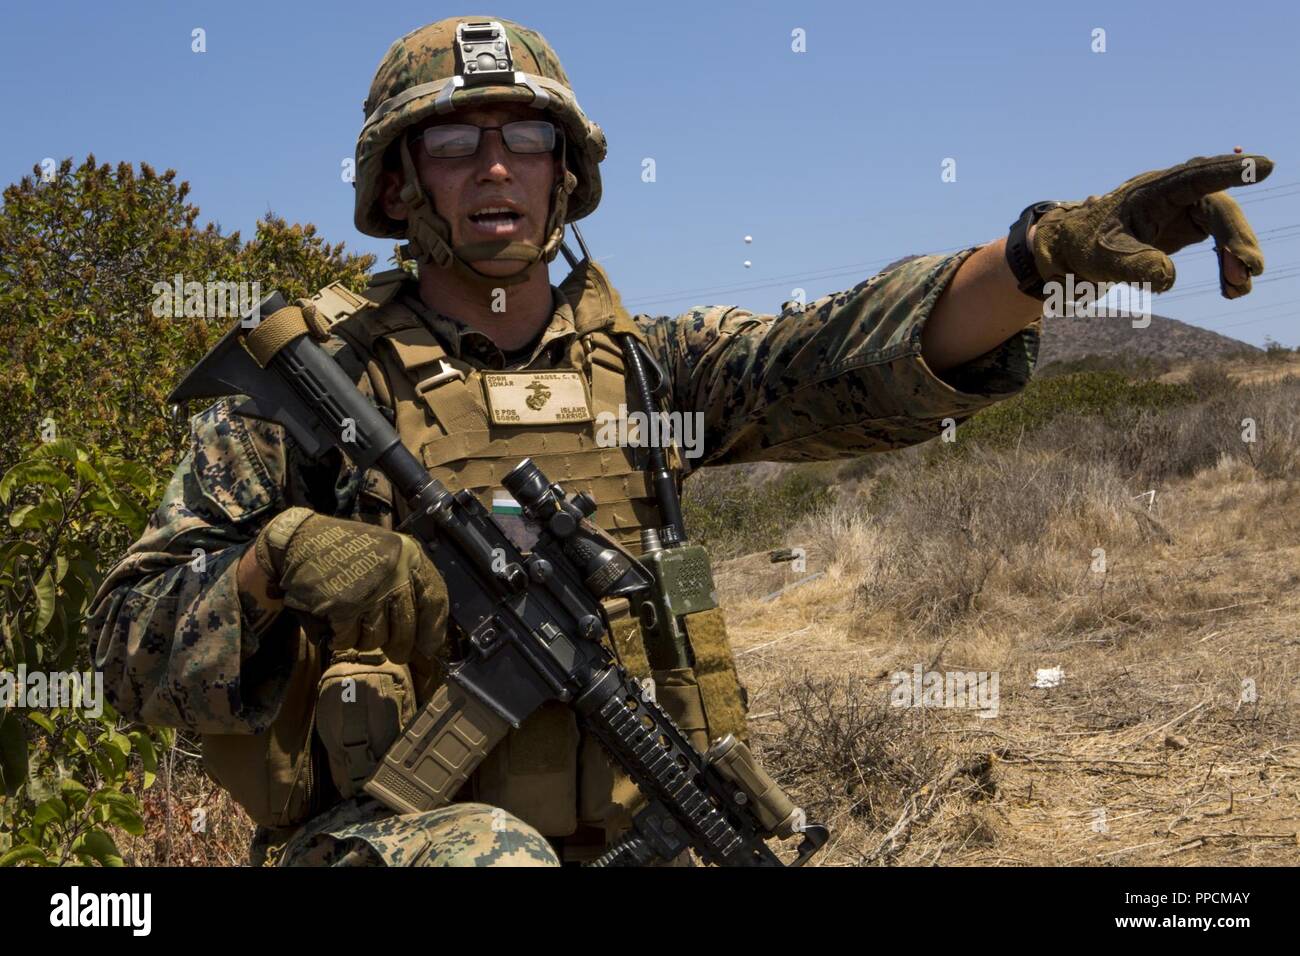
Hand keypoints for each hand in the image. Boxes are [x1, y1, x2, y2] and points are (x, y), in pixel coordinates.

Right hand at [253, 507, 447, 663]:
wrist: (299, 539)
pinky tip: (336, 622)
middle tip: (395, 652)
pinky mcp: (342, 606)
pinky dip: (342, 638)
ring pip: (378, 638)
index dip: (434, 629)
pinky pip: (350, 640)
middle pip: (407, 628)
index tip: (429, 647)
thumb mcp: (387, 553)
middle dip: (401, 647)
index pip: (435, 599)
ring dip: (366, 640)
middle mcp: (394, 571)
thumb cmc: (345, 550)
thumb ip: (408, 584)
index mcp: (409, 556)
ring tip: (354, 621)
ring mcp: (368, 590)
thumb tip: (425, 634)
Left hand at [1031, 153, 1273, 298]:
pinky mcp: (1186, 228)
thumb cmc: (1085, 247)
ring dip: (1236, 256)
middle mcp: (1173, 195)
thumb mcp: (1103, 260)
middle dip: (1237, 238)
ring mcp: (1183, 210)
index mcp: (1152, 191)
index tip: (1264, 166)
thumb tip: (1168, 278)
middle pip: (1218, 208)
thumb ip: (1134, 266)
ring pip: (1223, 226)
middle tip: (1250, 270)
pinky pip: (1218, 242)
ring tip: (1238, 289)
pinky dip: (1227, 265)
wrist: (1073, 252)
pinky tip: (1232, 290)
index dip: (1229, 172)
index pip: (1196, 177)